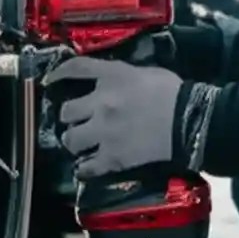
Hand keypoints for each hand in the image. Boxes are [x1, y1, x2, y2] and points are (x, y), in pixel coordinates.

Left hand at [43, 57, 219, 178]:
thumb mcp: (143, 72)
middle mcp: (101, 103)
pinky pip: (85, 167)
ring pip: (70, 139)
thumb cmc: (172, 92)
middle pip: (66, 111)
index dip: (58, 73)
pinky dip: (84, 168)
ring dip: (75, 141)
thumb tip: (107, 81)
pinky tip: (87, 167)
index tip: (49, 81)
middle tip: (78, 121)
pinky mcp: (112, 158)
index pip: (76, 69)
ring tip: (83, 144)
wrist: (189, 120)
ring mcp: (104, 132)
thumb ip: (120, 75)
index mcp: (111, 77)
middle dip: (70, 116)